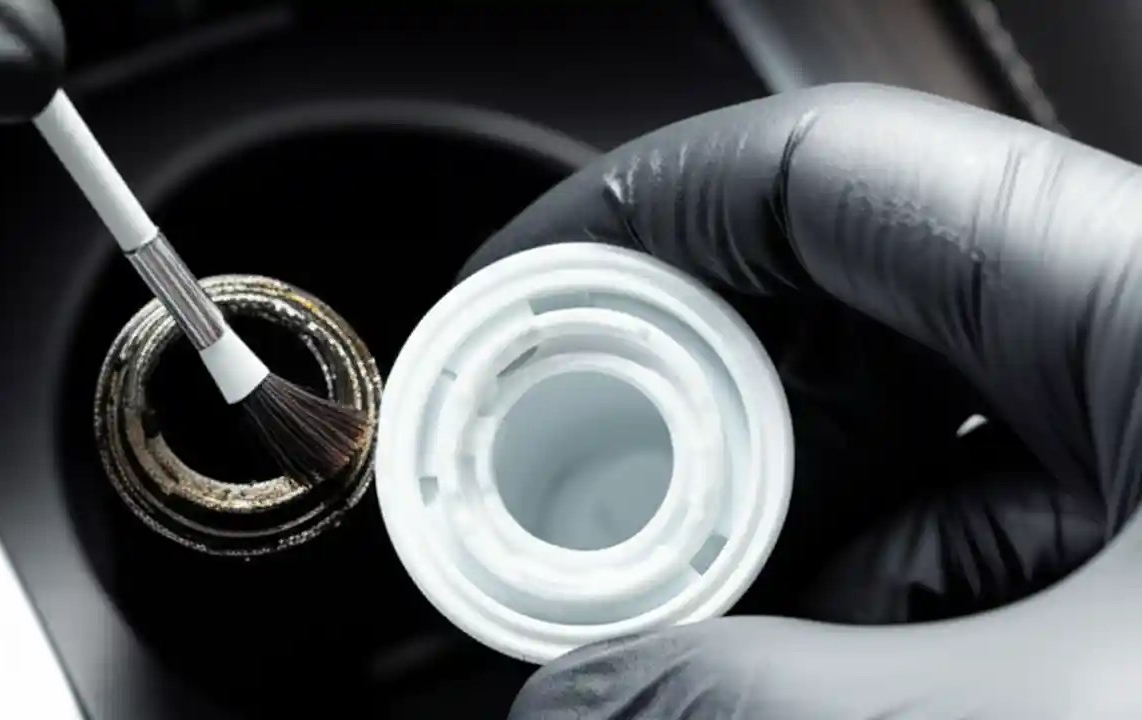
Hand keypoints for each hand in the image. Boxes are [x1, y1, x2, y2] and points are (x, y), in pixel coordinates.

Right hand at [463, 83, 1141, 717]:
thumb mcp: (1022, 713)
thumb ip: (769, 701)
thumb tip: (580, 699)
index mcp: (1141, 296)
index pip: (823, 168)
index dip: (638, 213)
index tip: (522, 292)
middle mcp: (1139, 341)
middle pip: (841, 312)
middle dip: (689, 410)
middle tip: (582, 492)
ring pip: (893, 436)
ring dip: (772, 532)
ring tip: (688, 624)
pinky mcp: (1138, 551)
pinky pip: (963, 526)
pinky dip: (866, 593)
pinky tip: (815, 678)